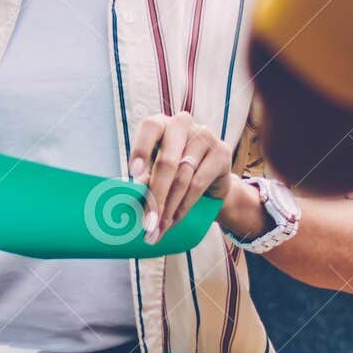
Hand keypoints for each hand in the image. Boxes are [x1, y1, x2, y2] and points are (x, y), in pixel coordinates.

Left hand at [130, 111, 234, 242]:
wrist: (210, 180)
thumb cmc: (173, 171)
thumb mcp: (155, 171)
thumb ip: (145, 178)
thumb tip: (130, 195)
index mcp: (160, 123)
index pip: (149, 128)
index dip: (141, 149)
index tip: (133, 173)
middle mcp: (182, 124)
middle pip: (167, 162)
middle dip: (155, 197)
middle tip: (146, 223)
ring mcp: (205, 136)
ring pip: (182, 178)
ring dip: (168, 208)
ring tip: (157, 228)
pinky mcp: (222, 152)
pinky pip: (198, 184)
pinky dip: (184, 206)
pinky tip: (174, 220)